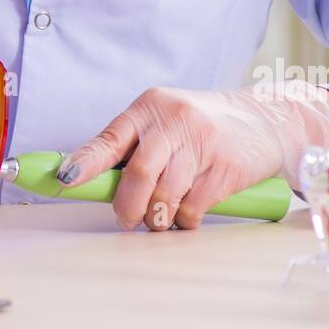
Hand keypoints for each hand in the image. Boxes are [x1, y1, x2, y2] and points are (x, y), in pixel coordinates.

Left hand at [59, 85, 328, 230]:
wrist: (263, 119)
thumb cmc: (200, 126)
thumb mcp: (165, 121)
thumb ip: (133, 146)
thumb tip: (91, 181)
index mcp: (149, 107)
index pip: (110, 138)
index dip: (85, 162)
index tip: (65, 179)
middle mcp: (174, 121)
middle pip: (139, 173)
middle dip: (127, 206)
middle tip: (126, 219)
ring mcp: (202, 144)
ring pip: (165, 196)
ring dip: (157, 218)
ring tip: (160, 217)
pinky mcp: (226, 169)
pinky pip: (192, 209)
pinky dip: (184, 220)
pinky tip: (188, 211)